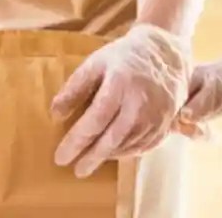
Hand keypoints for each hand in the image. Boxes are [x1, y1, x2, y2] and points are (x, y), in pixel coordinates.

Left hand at [51, 23, 191, 177]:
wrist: (164, 53)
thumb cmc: (123, 57)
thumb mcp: (95, 64)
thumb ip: (74, 88)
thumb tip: (55, 114)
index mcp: (119, 85)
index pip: (95, 120)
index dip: (77, 141)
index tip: (61, 156)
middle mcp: (140, 103)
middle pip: (112, 138)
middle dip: (91, 157)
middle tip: (75, 170)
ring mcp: (156, 115)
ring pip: (129, 145)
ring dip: (107, 157)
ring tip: (88, 164)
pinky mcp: (166, 123)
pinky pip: (145, 145)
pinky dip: (127, 153)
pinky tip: (112, 155)